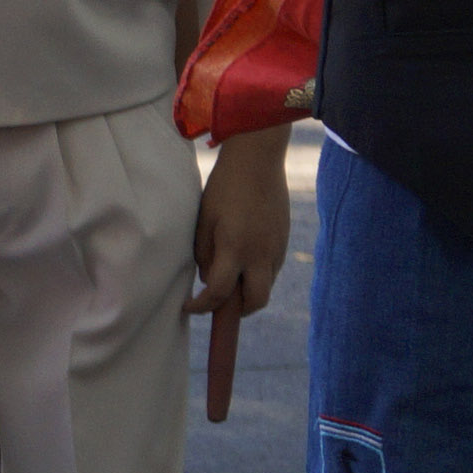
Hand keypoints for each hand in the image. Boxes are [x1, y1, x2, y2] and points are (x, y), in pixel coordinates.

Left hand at [191, 128, 291, 420]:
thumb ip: (205, 252)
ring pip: (264, 287)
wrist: (258, 160)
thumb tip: (209, 278)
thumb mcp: (204, 219)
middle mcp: (261, 255)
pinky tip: (242, 260)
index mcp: (236, 249)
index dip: (202, 306)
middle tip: (216, 306)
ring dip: (246, 292)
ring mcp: (277, 250)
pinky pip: (271, 269)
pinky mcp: (285, 243)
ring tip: (226, 280)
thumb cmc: (223, 188)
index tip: (188, 307)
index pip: (220, 293)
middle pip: (254, 302)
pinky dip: (256, 274)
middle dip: (235, 312)